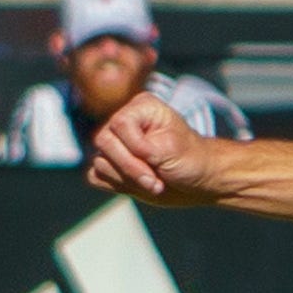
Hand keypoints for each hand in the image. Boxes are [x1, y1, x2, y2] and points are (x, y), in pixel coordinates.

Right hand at [85, 94, 227, 204]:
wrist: (198, 181)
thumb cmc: (191, 159)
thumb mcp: (171, 149)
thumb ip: (141, 148)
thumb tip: (107, 155)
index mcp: (141, 108)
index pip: (119, 124)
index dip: (133, 147)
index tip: (155, 161)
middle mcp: (124, 123)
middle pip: (104, 142)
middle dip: (129, 167)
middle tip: (155, 181)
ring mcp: (116, 145)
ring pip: (99, 162)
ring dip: (126, 179)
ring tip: (153, 183)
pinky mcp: (111, 166)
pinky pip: (95, 176)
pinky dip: (115, 185)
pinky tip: (138, 185)